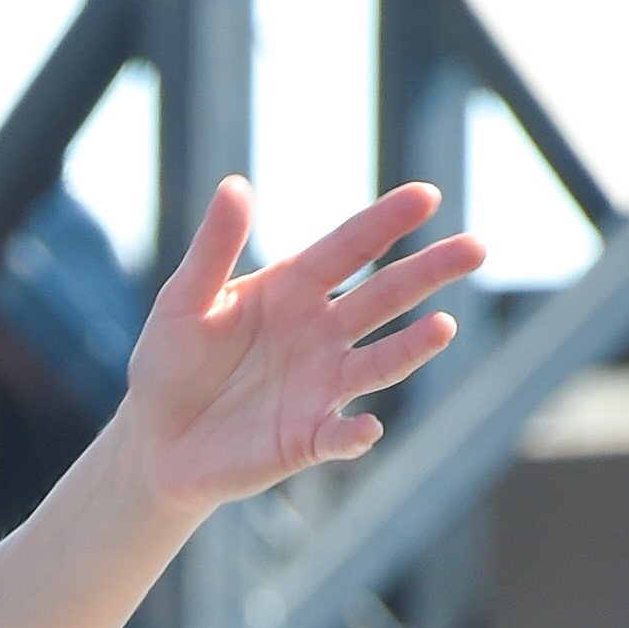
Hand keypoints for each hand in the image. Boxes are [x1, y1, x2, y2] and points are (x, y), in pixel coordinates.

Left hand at [124, 179, 483, 513]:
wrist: (153, 442)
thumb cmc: (168, 365)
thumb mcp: (182, 301)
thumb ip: (213, 250)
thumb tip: (235, 185)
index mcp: (294, 289)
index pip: (349, 248)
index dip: (386, 222)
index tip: (426, 196)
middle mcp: (320, 333)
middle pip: (384, 296)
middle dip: (429, 272)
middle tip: (475, 248)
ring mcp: (321, 386)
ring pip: (379, 362)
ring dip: (411, 347)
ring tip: (442, 328)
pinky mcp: (307, 438)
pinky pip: (339, 436)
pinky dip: (354, 434)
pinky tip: (367, 428)